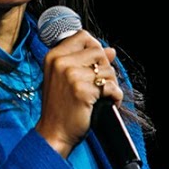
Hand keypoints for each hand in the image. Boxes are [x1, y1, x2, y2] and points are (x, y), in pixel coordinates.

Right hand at [35, 30, 122, 157]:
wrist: (54, 132)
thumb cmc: (60, 107)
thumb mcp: (65, 79)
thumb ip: (85, 61)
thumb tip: (111, 50)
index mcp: (54, 56)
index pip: (83, 36)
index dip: (95, 48)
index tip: (94, 64)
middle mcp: (60, 62)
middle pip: (98, 51)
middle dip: (105, 68)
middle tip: (99, 85)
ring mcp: (71, 75)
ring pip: (107, 70)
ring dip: (111, 84)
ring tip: (101, 96)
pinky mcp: (83, 90)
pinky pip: (111, 87)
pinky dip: (114, 97)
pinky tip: (106, 103)